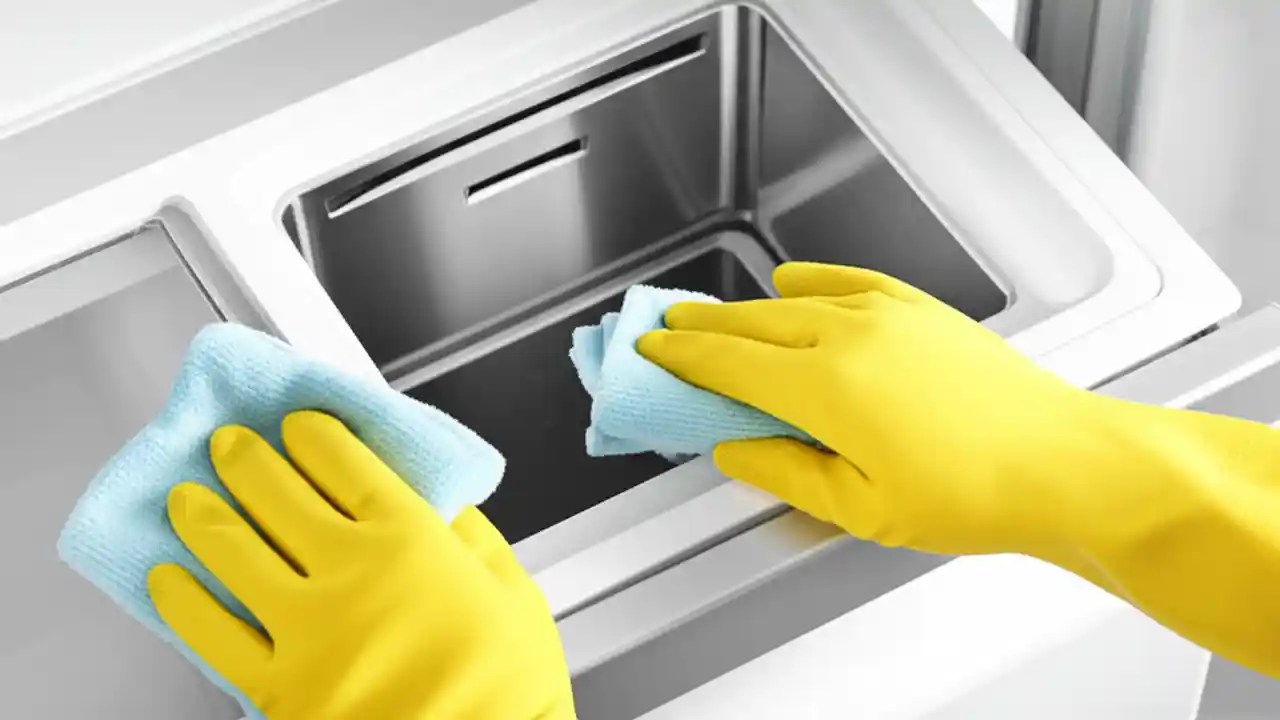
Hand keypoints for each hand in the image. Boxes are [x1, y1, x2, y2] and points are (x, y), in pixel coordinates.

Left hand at [148, 410, 573, 719]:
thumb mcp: (517, 598)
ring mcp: (304, 625)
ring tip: (186, 495)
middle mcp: (347, 569)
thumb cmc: (506, 692)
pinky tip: (167, 579)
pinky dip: (181, 600)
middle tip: (230, 444)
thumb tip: (452, 514)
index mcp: (410, 538)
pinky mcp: (275, 682)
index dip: (313, 434)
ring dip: (202, 514)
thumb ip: (477, 544)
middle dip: (245, 458)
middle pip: (276, 492)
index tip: (299, 424)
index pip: (344, 462)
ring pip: (232, 549)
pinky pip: (210, 632)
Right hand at [640, 261, 1279, 677]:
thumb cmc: (973, 494)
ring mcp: (889, 315)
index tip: (649, 350)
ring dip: (746, 306)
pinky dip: (811, 279)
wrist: (1064, 463)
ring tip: (715, 312)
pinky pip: (850, 281)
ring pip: (794, 300)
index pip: (731, 364)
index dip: (682, 357)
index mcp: (826, 387)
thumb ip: (786, 473)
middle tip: (664, 327)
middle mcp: (850, 336)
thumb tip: (736, 451)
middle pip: (752, 323)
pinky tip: (792, 280)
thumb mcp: (863, 509)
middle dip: (701, 325)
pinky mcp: (922, 310)